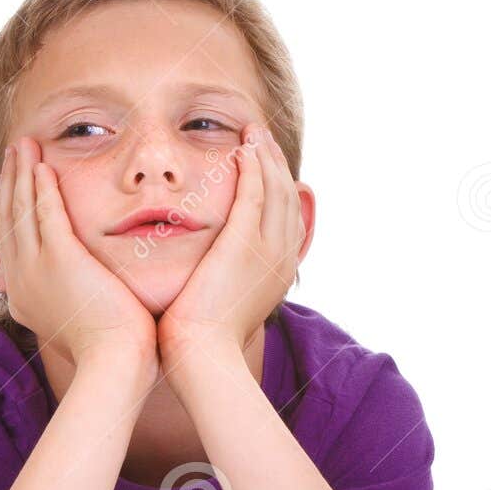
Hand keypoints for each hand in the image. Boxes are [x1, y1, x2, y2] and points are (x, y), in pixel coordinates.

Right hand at [0, 135, 157, 374]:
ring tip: (24, 145)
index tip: (18, 183)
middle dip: (12, 181)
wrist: (115, 365)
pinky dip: (42, 187)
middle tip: (15, 151)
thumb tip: (86, 295)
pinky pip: (46, 213)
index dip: (12, 208)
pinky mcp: (60, 260)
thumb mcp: (82, 324)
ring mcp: (36, 270)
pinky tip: (43, 165)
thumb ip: (76, 302)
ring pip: (23, 210)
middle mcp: (21, 281)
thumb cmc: (112, 353)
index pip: (12, 242)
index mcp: (25, 296)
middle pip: (10, 219)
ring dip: (23, 173)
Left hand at [158, 123, 303, 362]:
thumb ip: (224, 283)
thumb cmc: (202, 343)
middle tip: (262, 138)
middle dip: (276, 164)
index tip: (265, 167)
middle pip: (288, 198)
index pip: (287, 220)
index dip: (279, 188)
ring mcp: (268, 249)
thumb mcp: (223, 308)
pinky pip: (255, 192)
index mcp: (279, 274)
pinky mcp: (245, 242)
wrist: (204, 357)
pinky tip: (243, 147)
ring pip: (275, 189)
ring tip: (254, 132)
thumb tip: (209, 276)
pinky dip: (252, 165)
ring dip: (266, 156)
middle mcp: (282, 258)